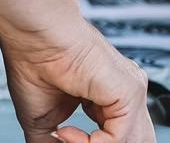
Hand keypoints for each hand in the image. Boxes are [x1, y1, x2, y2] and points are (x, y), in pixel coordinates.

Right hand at [0, 0, 153, 142]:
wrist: (35, 37)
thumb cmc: (36, 66)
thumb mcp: (46, 123)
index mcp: (110, 99)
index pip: (120, 138)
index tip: (59, 138)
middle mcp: (126, 94)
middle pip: (135, 139)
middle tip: (67, 140)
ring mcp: (131, 91)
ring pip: (131, 141)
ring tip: (62, 136)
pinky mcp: (130, 90)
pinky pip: (121, 137)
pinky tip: (66, 131)